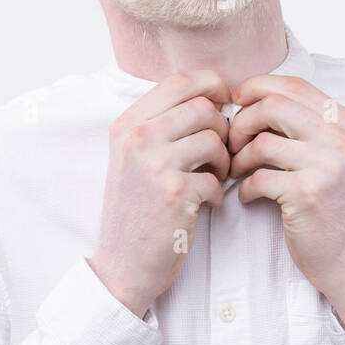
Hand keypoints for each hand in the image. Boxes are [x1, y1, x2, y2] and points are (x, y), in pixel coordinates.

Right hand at [90, 70, 231, 318]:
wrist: (121, 264)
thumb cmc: (137, 208)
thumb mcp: (135, 157)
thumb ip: (164, 124)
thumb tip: (213, 99)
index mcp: (127, 123)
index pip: (180, 81)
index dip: (212, 87)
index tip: (224, 106)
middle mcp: (136, 138)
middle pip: (203, 107)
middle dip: (222, 130)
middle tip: (218, 155)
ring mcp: (153, 164)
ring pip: (215, 139)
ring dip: (223, 162)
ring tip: (212, 179)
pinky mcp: (173, 193)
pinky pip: (217, 178)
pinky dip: (217, 193)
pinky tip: (203, 204)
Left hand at [227, 75, 344, 328]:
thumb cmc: (334, 207)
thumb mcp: (332, 157)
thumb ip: (305, 127)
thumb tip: (252, 102)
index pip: (293, 84)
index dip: (256, 88)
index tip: (236, 104)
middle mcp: (342, 139)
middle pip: (272, 105)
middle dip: (241, 122)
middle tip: (232, 143)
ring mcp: (327, 166)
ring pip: (261, 141)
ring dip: (238, 157)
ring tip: (238, 172)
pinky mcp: (308, 194)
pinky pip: (258, 177)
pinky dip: (245, 187)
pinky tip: (249, 197)